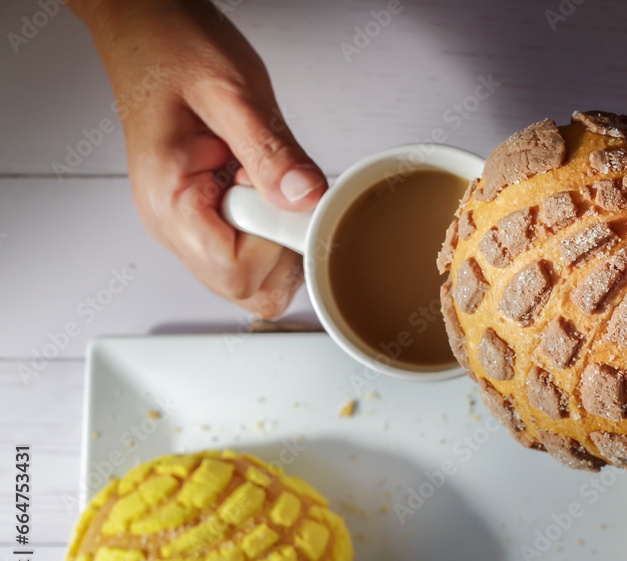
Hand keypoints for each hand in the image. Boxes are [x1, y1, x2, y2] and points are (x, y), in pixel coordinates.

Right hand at [71, 0, 325, 318]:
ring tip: (270, 185)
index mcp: (170, 204)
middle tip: (285, 194)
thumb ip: (270, 151)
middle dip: (284, 251)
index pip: (238, 274)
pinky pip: (251, 253)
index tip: (295, 205)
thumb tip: (307, 199)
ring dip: (280, 241)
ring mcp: (189, 225)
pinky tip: (266, 188)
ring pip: (253, 280)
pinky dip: (273, 230)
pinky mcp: (206, 215)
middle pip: (248, 291)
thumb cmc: (169, 48)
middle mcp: (174, 225)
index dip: (280, 246)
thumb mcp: (231, 91)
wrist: (143, 26)